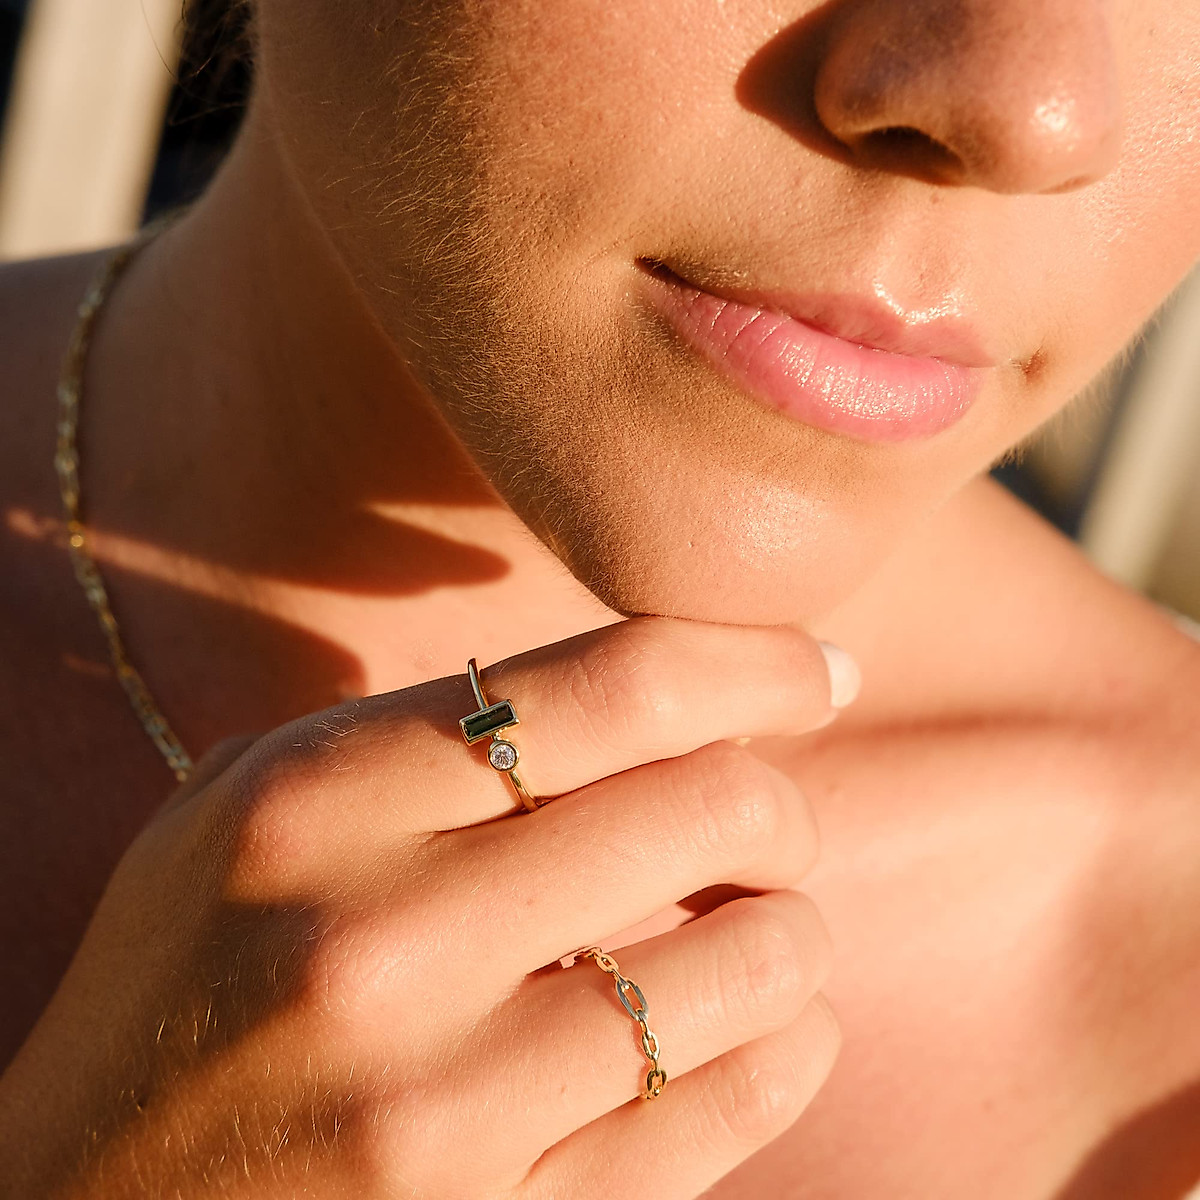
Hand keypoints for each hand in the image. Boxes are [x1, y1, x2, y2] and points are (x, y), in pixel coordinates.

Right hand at [0, 616, 851, 1198]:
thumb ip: (420, 735)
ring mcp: (439, 1107)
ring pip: (748, 964)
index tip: (818, 670)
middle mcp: (378, 940)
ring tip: (756, 931)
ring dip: (790, 933)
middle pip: (710, 804)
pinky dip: (787, 1051)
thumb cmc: (190, 987)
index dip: (753, 661)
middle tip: (764, 823)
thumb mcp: (249, 814)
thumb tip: (644, 693)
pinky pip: (723, 1115)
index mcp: (316, 801)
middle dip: (776, 805)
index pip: (613, 682)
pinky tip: (767, 1030)